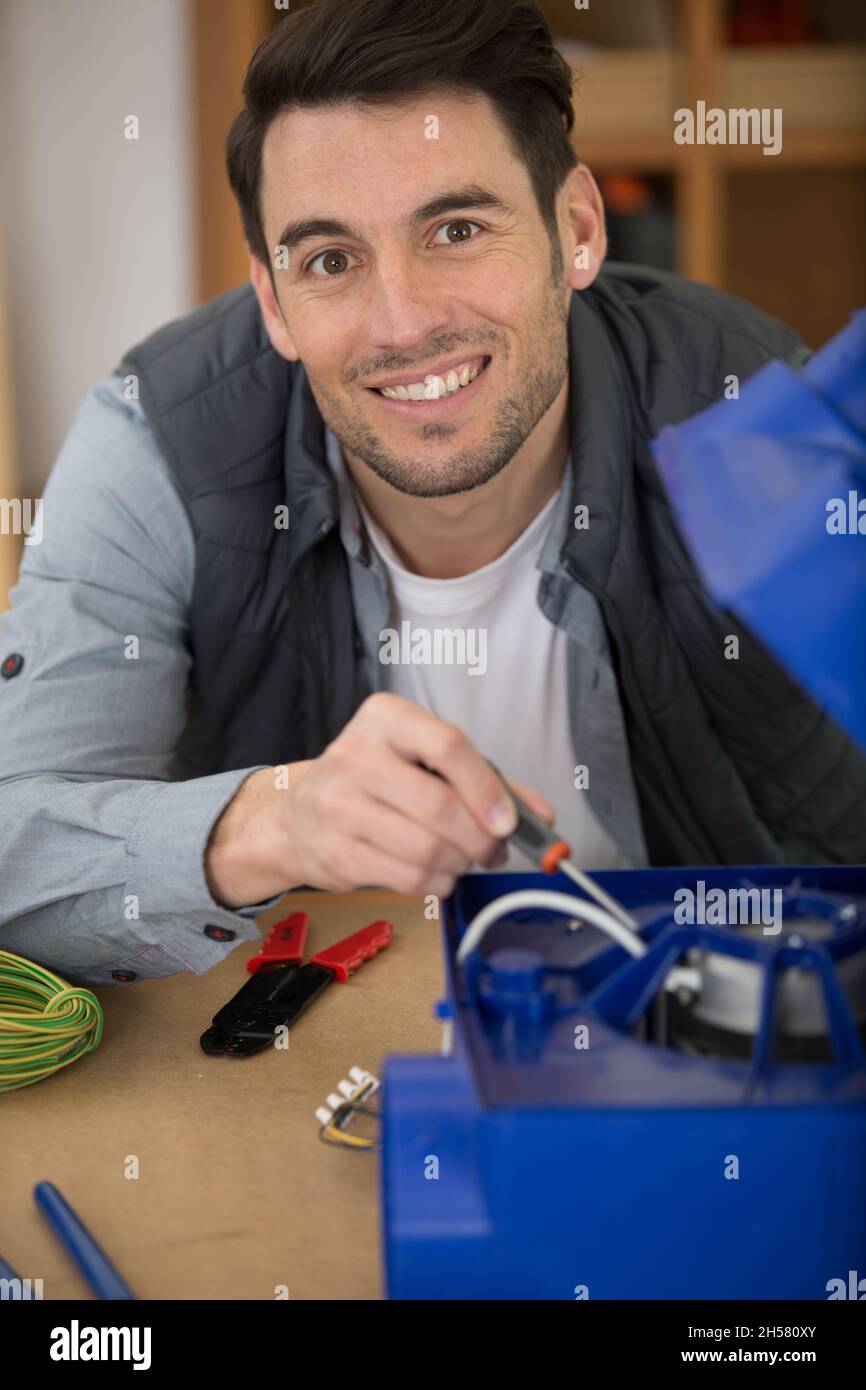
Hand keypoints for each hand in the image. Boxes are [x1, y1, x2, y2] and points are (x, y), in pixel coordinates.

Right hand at [205, 692, 552, 906]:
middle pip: (439, 807)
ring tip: (465, 859)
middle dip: (481, 839)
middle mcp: (355, 755)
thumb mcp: (425, 761)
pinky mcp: (335, 852)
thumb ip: (487, 781)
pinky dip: (438, 883)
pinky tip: (439, 874)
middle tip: (495, 850)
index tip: (509, 821)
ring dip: (461, 863)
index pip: (447, 746)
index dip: (486, 788)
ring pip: (426, 849)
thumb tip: (540, 816)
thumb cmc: (376, 781)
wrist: (296, 813)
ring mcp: (338, 805)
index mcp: (384, 718)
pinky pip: (408, 878)